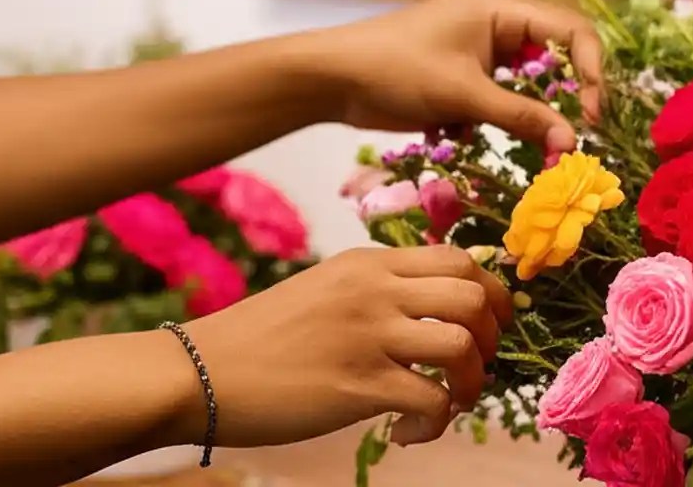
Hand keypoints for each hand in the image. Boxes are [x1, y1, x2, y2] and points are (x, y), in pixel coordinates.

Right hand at [178, 245, 512, 448]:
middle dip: (492, 335)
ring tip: (450, 401)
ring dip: (472, 381)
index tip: (488, 324)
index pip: (458, 259)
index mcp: (368, 263)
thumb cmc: (259, 337)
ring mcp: (368, 336)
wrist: (200, 371)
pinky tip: (406, 433)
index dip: (490, 293)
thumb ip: (375, 289)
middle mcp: (374, 290)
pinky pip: (433, 401)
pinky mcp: (359, 385)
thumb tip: (431, 310)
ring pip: (462, 345)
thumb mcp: (324, 288)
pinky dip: (436, 424)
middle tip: (476, 365)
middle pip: (472, 294)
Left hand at [313, 0, 604, 154]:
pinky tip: (460, 134)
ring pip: (528, 85)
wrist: (333, 79)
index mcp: (503, 8)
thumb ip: (521, 117)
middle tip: (567, 142)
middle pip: (557, 59)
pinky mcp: (465, 75)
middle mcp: (499, 22)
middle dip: (564, 101)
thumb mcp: (463, 95)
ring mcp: (482, 49)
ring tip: (528, 150)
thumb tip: (572, 142)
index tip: (591, 118)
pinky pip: (501, 98)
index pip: (573, 32)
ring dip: (527, 117)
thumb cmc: (396, 69)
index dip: (592, 72)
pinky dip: (494, 120)